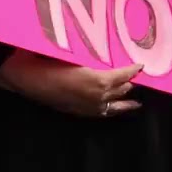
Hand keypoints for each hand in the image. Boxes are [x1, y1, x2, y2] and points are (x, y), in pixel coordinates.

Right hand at [0, 50, 143, 117]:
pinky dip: (112, 111)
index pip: (124, 76)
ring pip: (115, 105)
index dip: (133, 70)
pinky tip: (114, 110)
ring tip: (136, 103)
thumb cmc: (53, 63)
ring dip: (125, 101)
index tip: (140, 65)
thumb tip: (108, 57)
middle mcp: (99, 97)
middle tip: (138, 79)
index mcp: (100, 81)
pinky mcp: (81, 113)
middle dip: (130, 84)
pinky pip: (103, 114)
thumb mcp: (78, 58)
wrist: (30, 80)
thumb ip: (96, 61)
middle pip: (122, 90)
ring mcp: (90, 107)